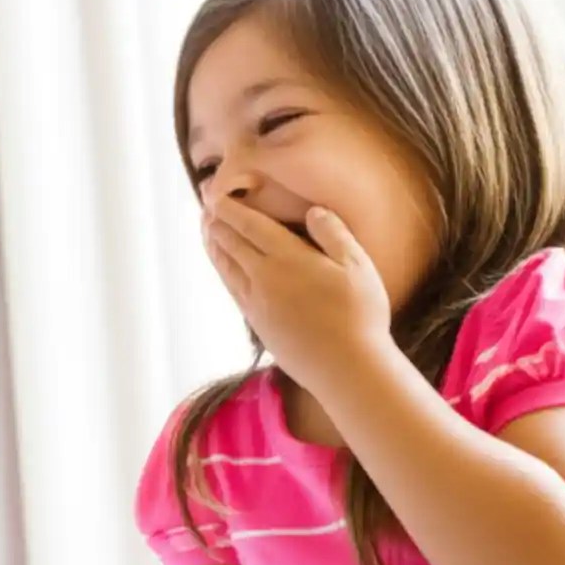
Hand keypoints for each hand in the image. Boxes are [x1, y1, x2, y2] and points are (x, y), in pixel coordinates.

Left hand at [203, 198, 394, 394]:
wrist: (345, 368)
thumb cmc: (359, 315)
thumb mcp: (357, 266)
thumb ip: (333, 234)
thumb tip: (313, 211)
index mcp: (288, 258)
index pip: (251, 226)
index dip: (231, 209)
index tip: (216, 196)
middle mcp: (264, 278)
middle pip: (231, 244)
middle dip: (216, 223)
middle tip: (205, 206)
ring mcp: (256, 303)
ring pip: (226, 267)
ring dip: (214, 246)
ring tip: (206, 232)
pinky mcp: (257, 324)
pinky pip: (232, 289)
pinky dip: (223, 271)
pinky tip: (224, 268)